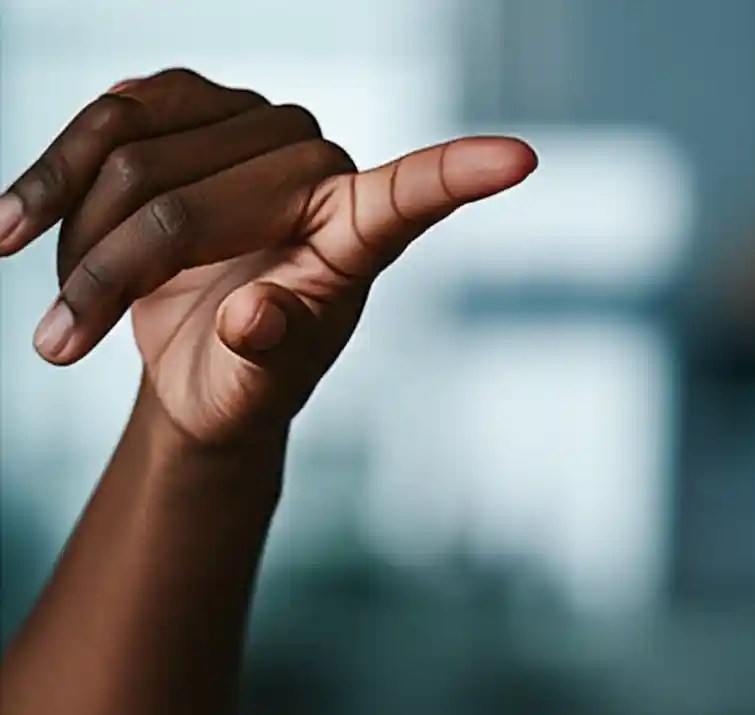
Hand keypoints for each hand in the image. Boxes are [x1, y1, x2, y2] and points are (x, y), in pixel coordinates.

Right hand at [0, 69, 535, 444]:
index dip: (461, 174)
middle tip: (61, 343)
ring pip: (129, 156)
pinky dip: (47, 176)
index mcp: (358, 237)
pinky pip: (104, 118)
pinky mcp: (187, 102)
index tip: (524, 160)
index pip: (416, 197)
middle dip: (108, 275)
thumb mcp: (250, 391)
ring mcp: (253, 124)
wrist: (189, 352)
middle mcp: (315, 165)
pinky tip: (17, 224)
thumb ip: (264, 359)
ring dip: (72, 237)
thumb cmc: (239, 381)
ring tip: (62, 308)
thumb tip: (254, 320)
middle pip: (184, 199)